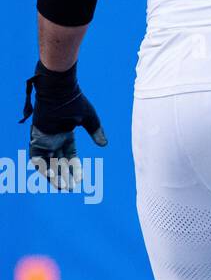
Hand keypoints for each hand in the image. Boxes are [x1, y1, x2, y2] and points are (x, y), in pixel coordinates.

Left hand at [19, 61, 106, 189]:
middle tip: (69, 188)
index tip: (80, 180)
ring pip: (46, 162)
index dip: (75, 168)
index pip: (70, 155)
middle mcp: (54, 138)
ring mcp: (44, 139)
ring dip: (52, 175)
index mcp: (65, 134)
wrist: (60, 91)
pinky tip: (52, 175)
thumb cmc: (75, 101)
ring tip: (61, 186)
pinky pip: (37, 158)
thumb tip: (104, 145)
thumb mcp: (90, 119)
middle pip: (58, 162)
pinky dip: (43, 167)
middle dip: (64, 176)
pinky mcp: (36, 138)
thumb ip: (96, 131)